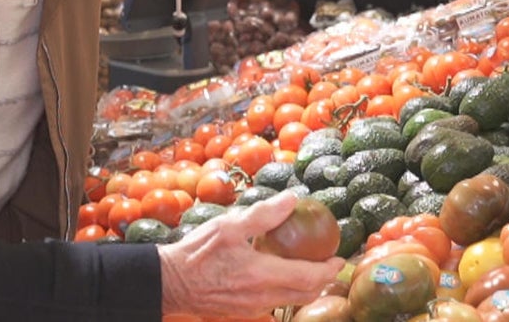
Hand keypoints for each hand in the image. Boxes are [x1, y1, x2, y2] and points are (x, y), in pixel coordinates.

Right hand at [157, 191, 344, 317]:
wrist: (170, 282)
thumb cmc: (197, 253)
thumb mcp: (229, 226)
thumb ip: (263, 214)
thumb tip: (292, 199)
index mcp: (263, 275)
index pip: (310, 277)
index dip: (329, 268)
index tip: (338, 257)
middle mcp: (263, 298)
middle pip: (306, 294)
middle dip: (323, 281)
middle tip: (329, 264)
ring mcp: (253, 308)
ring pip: (290, 301)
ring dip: (305, 287)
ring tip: (308, 269)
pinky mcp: (242, 312)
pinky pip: (273, 304)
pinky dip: (286, 292)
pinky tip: (278, 277)